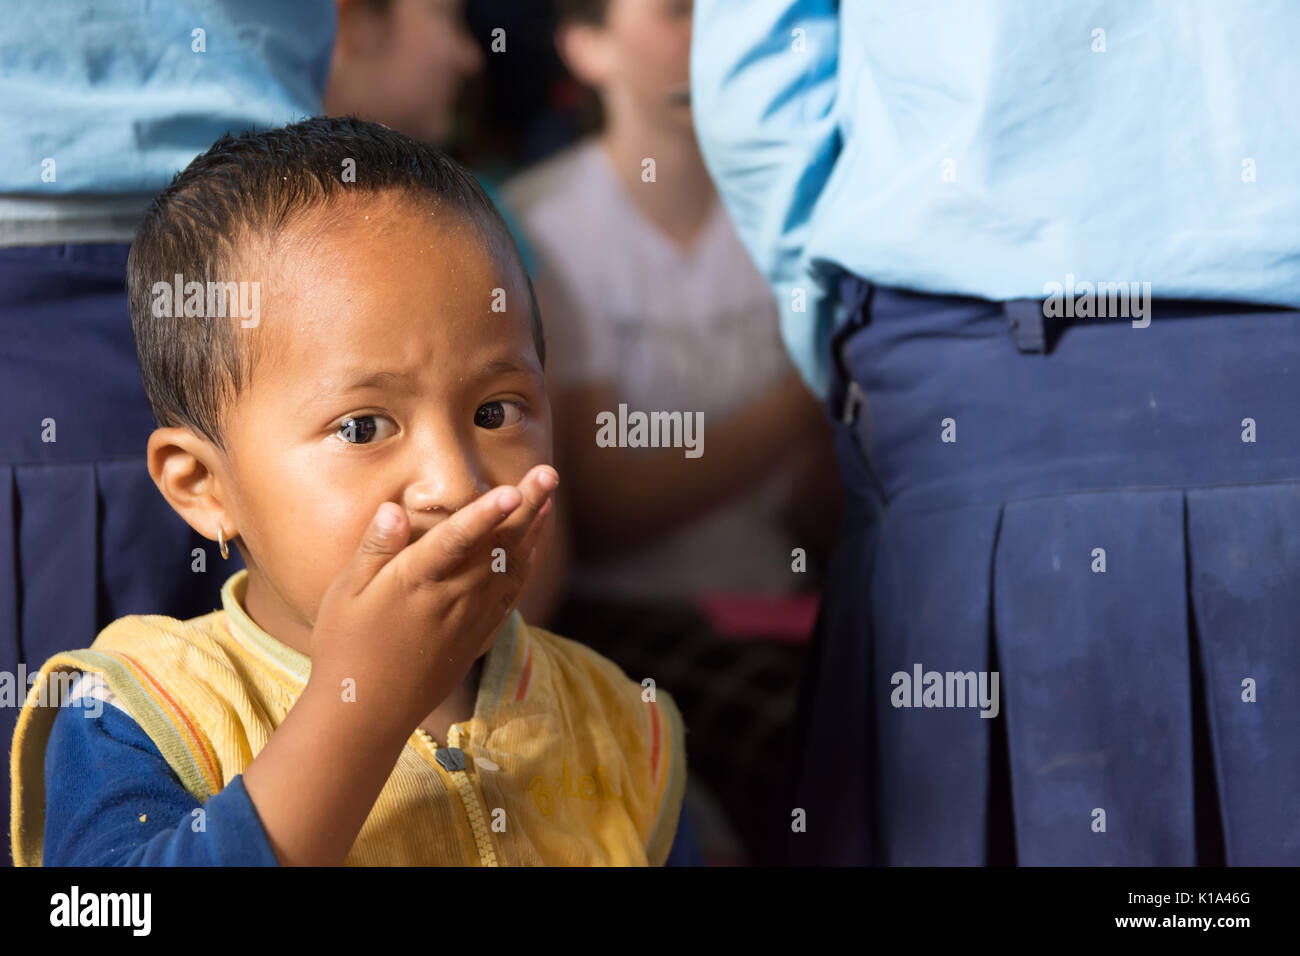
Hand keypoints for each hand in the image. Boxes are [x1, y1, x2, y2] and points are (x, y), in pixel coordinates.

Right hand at [307, 464, 557, 734]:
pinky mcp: (478, 634)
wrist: (368, 713)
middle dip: (526, 507)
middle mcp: (450, 598)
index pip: (456, 541)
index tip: (512, 490)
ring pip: (512, 566)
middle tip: (549, 473)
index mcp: (414, 582)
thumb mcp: (343, 595)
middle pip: (497, 546)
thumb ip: (374, 549)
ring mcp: (470, 617)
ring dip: (534, 530)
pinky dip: (528, 565)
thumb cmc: (346, 647)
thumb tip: (394, 509)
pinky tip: (536, 544)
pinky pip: (512, 594)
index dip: (485, 514)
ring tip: (550, 497)